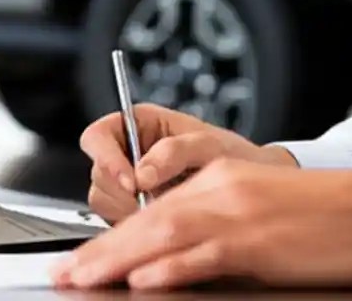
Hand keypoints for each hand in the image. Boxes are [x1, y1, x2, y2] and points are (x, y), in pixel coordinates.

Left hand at [52, 159, 351, 290]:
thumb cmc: (330, 219)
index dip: (114, 238)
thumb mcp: (263, 214)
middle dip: (100, 251)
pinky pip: (204, 253)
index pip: (153, 210)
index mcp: (220, 182)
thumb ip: (220, 233)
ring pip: (162, 234)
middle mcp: (221, 191)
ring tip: (83, 279)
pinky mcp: (259, 241)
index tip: (84, 262)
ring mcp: (238, 215)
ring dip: (117, 259)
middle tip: (64, 274)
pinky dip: (170, 267)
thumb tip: (177, 267)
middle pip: (146, 220)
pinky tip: (144, 280)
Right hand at [80, 104, 296, 223]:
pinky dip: (139, 227)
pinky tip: (166, 222)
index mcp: (137, 124)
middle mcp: (127, 153)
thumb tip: (142, 173)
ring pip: (104, 202)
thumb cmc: (235, 158)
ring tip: (169, 208)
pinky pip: (119, 224)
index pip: (97, 137)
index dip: (107, 159)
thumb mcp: (210, 146)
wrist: (254, 190)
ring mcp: (128, 185)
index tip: (132, 181)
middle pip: (98, 175)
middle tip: (158, 202)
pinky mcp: (134, 212)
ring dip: (132, 212)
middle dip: (125, 193)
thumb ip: (175, 152)